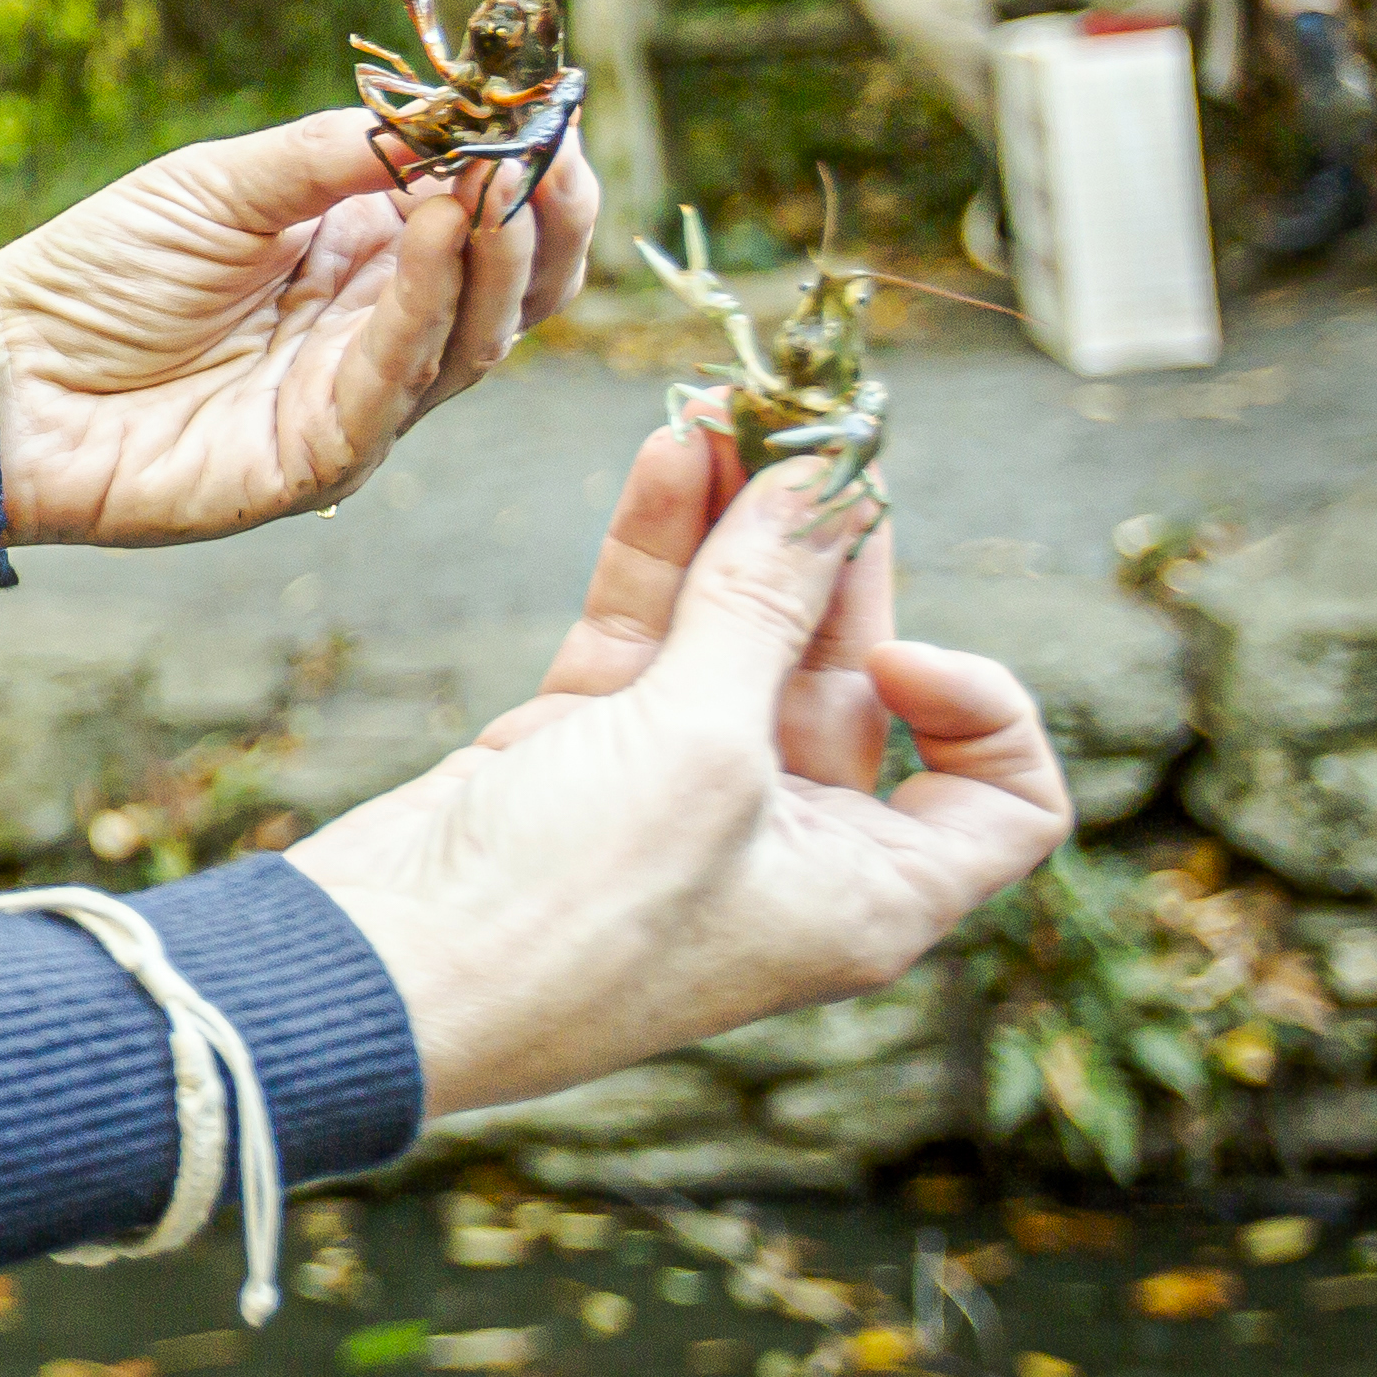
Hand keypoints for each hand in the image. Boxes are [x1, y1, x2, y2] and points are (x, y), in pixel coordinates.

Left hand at [0, 108, 595, 545]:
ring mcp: (357, 404)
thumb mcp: (224, 183)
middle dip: (546, 219)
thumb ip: (334, 153)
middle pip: (513, 291)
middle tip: (550, 150)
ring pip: (472, 340)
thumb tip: (446, 118)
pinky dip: (422, 305)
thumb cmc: (104, 273)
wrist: (4, 372)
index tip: (551, 108)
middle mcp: (380, 334)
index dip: (533, 172)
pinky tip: (432, 228)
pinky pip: (393, 386)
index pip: (489, 223)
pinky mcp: (318, 460)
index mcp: (367, 260)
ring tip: (496, 179)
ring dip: (496, 254)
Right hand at [292, 430, 1068, 1117]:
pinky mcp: (589, 745)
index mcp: (868, 887)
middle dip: (833, 544)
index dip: (983, 708)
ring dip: (744, 516)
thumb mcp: (699, 749)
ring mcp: (686, 785)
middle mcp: (793, 837)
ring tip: (733, 399)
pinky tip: (671, 446)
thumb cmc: (569, 912)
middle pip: (853, 666)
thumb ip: (764, 601)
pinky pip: (652, 626)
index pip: (1001, 798)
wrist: (375, 977)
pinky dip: (662, 543)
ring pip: (742, 625)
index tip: (901, 653)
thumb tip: (823, 478)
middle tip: (816, 420)